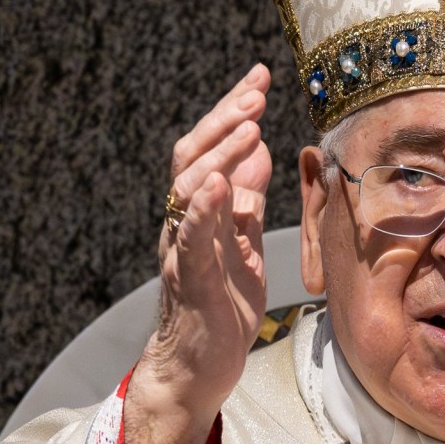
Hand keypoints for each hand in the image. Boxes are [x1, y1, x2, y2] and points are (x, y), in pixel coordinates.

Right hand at [139, 62, 271, 415]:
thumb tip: (261, 148)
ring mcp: (184, 250)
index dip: (230, 110)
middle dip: (224, 118)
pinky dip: (202, 208)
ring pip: (187, 188)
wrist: (198, 367)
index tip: (257, 75)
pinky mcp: (193, 281)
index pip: (209, 148)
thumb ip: (248, 198)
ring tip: (248, 125)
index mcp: (199, 211)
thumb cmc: (221, 305)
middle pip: (192, 156)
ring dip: (219, 153)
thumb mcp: (245, 241)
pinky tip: (216, 182)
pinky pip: (191, 239)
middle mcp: (183, 223)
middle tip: (254, 89)